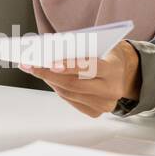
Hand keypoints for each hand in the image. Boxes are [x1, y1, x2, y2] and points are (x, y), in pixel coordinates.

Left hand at [18, 40, 141, 117]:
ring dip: (50, 81)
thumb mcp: (98, 43)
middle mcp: (112, 90)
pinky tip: (48, 79)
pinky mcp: (97, 112)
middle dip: (49, 74)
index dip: (69, 66)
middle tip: (30, 65)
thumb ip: (79, 46)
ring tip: (34, 69)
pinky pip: (71, 101)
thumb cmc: (106, 53)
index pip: (90, 67)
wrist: (124, 71)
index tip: (50, 63)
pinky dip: (58, 89)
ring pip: (69, 94)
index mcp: (114, 69)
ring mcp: (106, 104)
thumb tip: (49, 49)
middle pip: (75, 84)